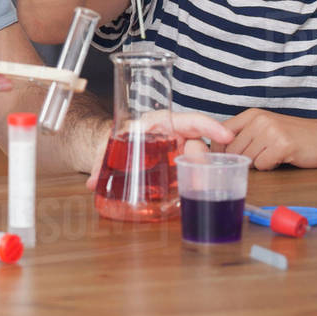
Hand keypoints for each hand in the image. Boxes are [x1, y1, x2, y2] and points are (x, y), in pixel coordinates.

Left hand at [85, 111, 232, 190]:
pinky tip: (195, 195)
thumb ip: (98, 165)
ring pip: (198, 162)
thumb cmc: (113, 141)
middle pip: (198, 146)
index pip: (191, 120)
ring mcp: (178, 153)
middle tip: (197, 178)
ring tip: (197, 191)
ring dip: (200, 176)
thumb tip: (92, 183)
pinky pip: (192, 174)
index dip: (209, 125)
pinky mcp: (179, 168)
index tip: (224, 135)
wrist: (110, 148)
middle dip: (201, 161)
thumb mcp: (106, 149)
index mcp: (160, 122)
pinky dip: (195, 184)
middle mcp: (173, 136)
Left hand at [216, 109, 316, 169]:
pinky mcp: (282, 145)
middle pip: (233, 149)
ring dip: (259, 163)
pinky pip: (263, 165)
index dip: (220, 149)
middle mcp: (260, 120)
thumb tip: (220, 150)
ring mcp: (271, 131)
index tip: (225, 158)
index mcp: (253, 114)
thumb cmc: (296, 136)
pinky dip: (271, 167)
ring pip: (248, 159)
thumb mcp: (267, 128)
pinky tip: (282, 159)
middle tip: (260, 157)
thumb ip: (245, 135)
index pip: (222, 132)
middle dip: (243, 159)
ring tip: (274, 155)